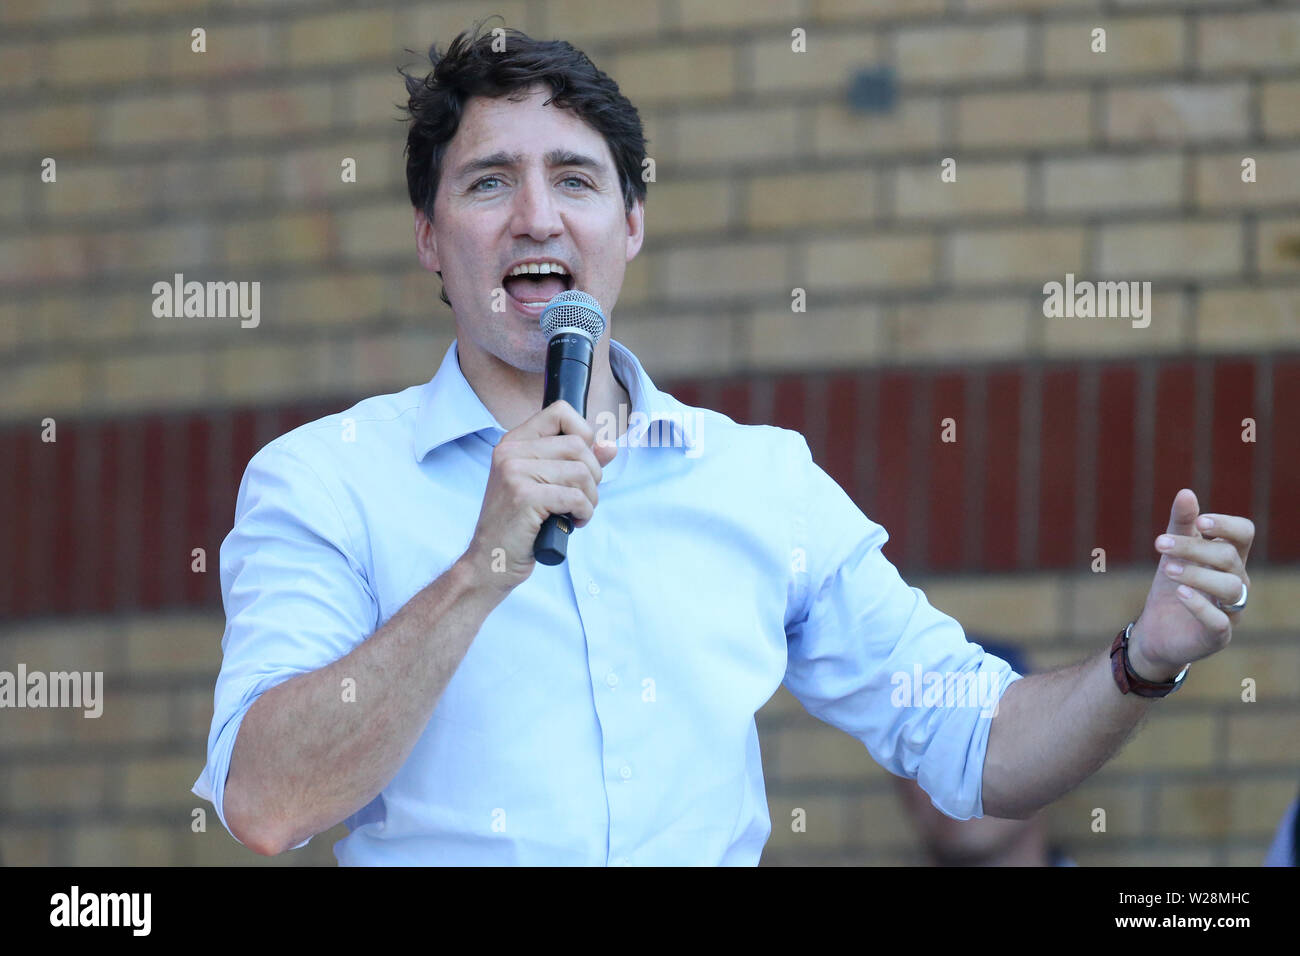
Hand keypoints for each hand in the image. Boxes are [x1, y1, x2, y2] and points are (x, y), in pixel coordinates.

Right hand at [458, 400, 617, 595]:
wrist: (489, 561)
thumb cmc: (519, 525)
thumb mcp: (546, 485)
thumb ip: (576, 462)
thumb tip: (610, 446)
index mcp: (514, 442)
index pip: (561, 411)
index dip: (584, 434)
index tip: (582, 462)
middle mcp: (510, 451)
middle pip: (578, 445)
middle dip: (592, 475)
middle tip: (581, 498)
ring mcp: (514, 472)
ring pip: (581, 472)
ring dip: (590, 498)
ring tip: (576, 512)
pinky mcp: (523, 496)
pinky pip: (575, 497)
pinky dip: (584, 513)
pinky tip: (572, 523)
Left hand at [1128, 488, 1253, 681]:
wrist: (1155, 631)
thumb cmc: (1171, 584)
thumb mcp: (1172, 551)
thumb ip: (1180, 524)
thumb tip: (1186, 492)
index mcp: (1229, 558)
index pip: (1244, 534)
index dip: (1226, 525)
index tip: (1199, 521)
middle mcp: (1237, 582)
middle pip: (1228, 557)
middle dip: (1194, 548)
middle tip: (1159, 544)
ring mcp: (1231, 610)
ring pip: (1229, 588)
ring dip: (1196, 575)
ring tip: (1167, 568)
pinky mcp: (1217, 635)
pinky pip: (1220, 621)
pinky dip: (1200, 605)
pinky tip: (1180, 593)